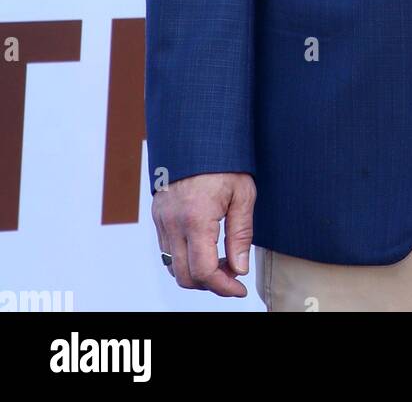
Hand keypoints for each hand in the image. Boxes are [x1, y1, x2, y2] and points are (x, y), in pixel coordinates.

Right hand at [152, 171, 255, 295]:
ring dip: (196, 274)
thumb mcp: (243, 193)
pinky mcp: (158, 215)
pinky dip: (184, 259)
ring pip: (173, 267)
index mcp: (196, 218)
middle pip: (185, 276)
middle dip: (211, 284)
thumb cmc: (224, 160)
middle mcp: (173, 223)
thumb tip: (239, 269)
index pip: (205, 271)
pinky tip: (205, 248)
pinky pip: (167, 250)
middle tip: (233, 275)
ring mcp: (162, 220)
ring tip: (222, 262)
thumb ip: (240, 234)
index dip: (224, 287)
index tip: (240, 288)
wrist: (197, 133)